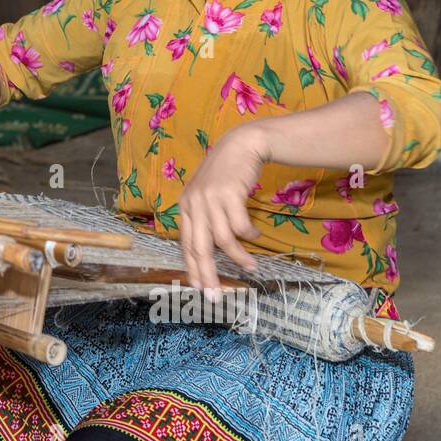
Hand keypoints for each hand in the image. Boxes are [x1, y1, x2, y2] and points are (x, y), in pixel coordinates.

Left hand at [178, 123, 265, 297]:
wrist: (240, 145)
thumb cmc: (225, 175)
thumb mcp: (207, 196)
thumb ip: (204, 220)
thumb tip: (209, 253)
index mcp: (185, 207)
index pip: (185, 245)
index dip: (192, 268)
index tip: (198, 289)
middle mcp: (193, 204)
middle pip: (199, 248)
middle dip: (207, 274)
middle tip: (216, 295)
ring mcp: (210, 199)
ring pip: (223, 240)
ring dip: (238, 257)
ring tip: (251, 267)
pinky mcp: (229, 194)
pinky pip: (240, 225)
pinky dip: (249, 235)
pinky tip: (255, 234)